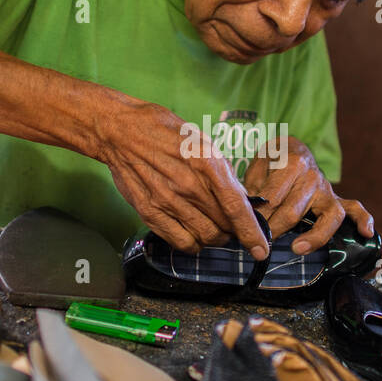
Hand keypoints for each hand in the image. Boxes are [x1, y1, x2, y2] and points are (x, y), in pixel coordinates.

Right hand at [94, 98, 268, 257]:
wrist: (121, 131)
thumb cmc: (165, 132)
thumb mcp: (202, 141)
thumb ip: (222, 171)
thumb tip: (241, 198)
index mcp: (206, 162)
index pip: (236, 208)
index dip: (251, 233)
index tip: (261, 249)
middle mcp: (188, 185)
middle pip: (223, 227)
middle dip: (234, 231)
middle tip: (232, 226)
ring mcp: (167, 201)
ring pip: (205, 237)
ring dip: (215, 238)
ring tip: (214, 229)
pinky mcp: (150, 212)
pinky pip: (181, 242)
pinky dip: (194, 245)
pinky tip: (194, 235)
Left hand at [243, 136, 373, 252]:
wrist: (291, 148)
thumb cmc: (271, 161)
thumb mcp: (257, 165)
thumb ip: (253, 187)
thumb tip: (249, 212)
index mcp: (292, 164)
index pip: (273, 198)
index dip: (258, 216)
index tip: (247, 228)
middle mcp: (314, 176)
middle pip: (294, 212)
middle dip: (274, 229)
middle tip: (260, 241)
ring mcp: (327, 189)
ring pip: (330, 216)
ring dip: (313, 236)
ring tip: (297, 248)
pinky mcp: (336, 199)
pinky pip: (355, 209)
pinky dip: (364, 220)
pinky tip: (366, 234)